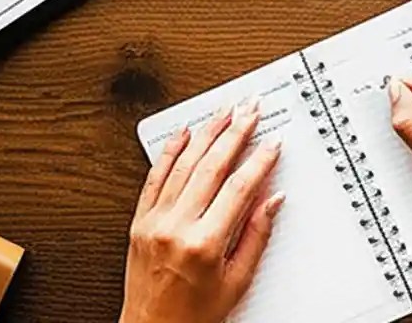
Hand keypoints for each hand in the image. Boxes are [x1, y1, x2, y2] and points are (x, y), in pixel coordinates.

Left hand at [121, 97, 284, 322]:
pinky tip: (183, 134)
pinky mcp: (139, 221)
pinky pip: (154, 177)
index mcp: (205, 243)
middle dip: (235, 132)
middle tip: (250, 109)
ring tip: (223, 111)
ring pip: (183, 164)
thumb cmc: (194, 315)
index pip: (239, 188)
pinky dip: (169, 152)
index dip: (259, 161)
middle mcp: (176, 226)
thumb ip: (256, 236)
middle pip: (211, 166)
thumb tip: (272, 199)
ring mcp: (154, 221)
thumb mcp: (236, 282)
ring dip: (206, 133)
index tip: (272, 143)